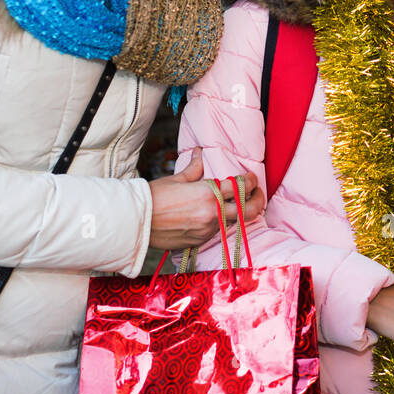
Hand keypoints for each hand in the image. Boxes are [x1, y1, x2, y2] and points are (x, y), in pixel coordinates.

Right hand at [147, 149, 263, 249]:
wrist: (136, 223)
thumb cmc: (154, 198)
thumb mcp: (177, 179)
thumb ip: (194, 168)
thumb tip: (198, 153)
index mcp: (208, 193)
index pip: (241, 186)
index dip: (251, 181)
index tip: (251, 178)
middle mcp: (212, 213)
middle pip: (249, 210)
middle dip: (258, 201)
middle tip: (257, 194)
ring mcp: (207, 229)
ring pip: (234, 221)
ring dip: (238, 212)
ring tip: (237, 204)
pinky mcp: (200, 241)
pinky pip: (217, 231)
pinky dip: (220, 222)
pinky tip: (214, 215)